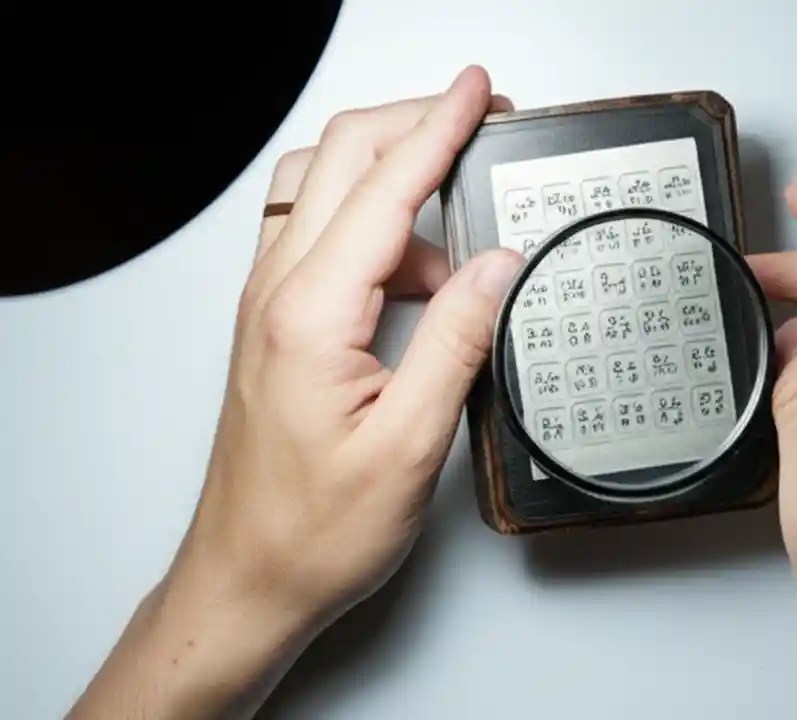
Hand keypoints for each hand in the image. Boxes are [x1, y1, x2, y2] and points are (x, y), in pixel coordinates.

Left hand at [69, 66, 522, 719]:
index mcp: (309, 312)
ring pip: (328, 192)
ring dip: (394, 176)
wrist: (248, 576)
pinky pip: (325, 239)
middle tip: (480, 119)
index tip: (482, 94)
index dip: (439, 129)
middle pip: (342, 160)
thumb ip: (458, 340)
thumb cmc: (314, 529)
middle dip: (414, 123)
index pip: (385, 188)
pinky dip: (380, 229)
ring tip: (464, 217)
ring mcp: (269, 304)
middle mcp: (277, 293)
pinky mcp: (277, 323)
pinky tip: (426, 277)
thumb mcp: (410, 443)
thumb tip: (499, 265)